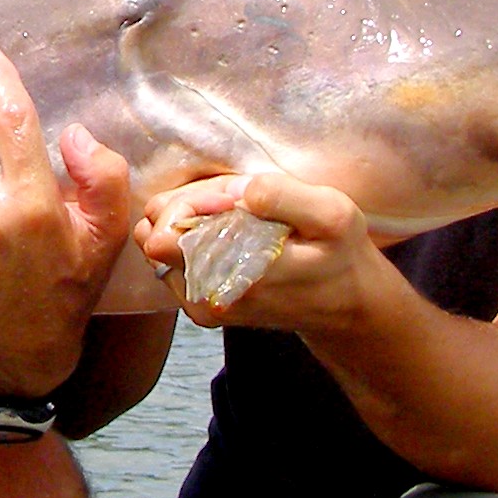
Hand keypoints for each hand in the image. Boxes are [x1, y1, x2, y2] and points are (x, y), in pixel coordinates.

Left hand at [135, 170, 385, 333]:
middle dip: (185, 206)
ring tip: (235, 218)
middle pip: (152, 235)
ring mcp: (199, 303)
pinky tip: (230, 235)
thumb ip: (282, 196)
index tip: (231, 197)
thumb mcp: (331, 215)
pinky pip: (170, 258)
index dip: (191, 201)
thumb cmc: (339, 254)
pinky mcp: (199, 304)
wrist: (345, 304)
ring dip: (188, 221)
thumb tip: (237, 193)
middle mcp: (208, 296)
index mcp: (234, 275)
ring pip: (158, 244)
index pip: (164, 235)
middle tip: (232, 202)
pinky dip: (191, 238)